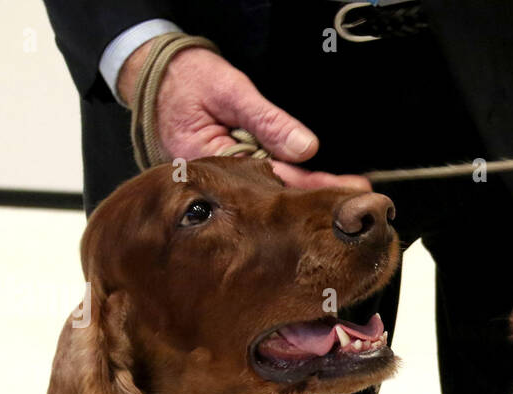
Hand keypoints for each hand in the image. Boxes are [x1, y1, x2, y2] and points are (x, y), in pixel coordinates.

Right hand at [118, 38, 371, 190]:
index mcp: (212, 165)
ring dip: (305, 191)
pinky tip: (312, 185)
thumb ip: (268, 120)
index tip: (349, 191)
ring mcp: (221, 178)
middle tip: (358, 201)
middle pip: (276, 192)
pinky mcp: (226, 171)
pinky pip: (259, 178)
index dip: (316, 187)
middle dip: (317, 197)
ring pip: (270, 188)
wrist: (153, 73)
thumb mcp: (230, 90)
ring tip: (344, 196)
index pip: (276, 180)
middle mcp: (217, 181)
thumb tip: (305, 148)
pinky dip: (285, 180)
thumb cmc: (184, 78)